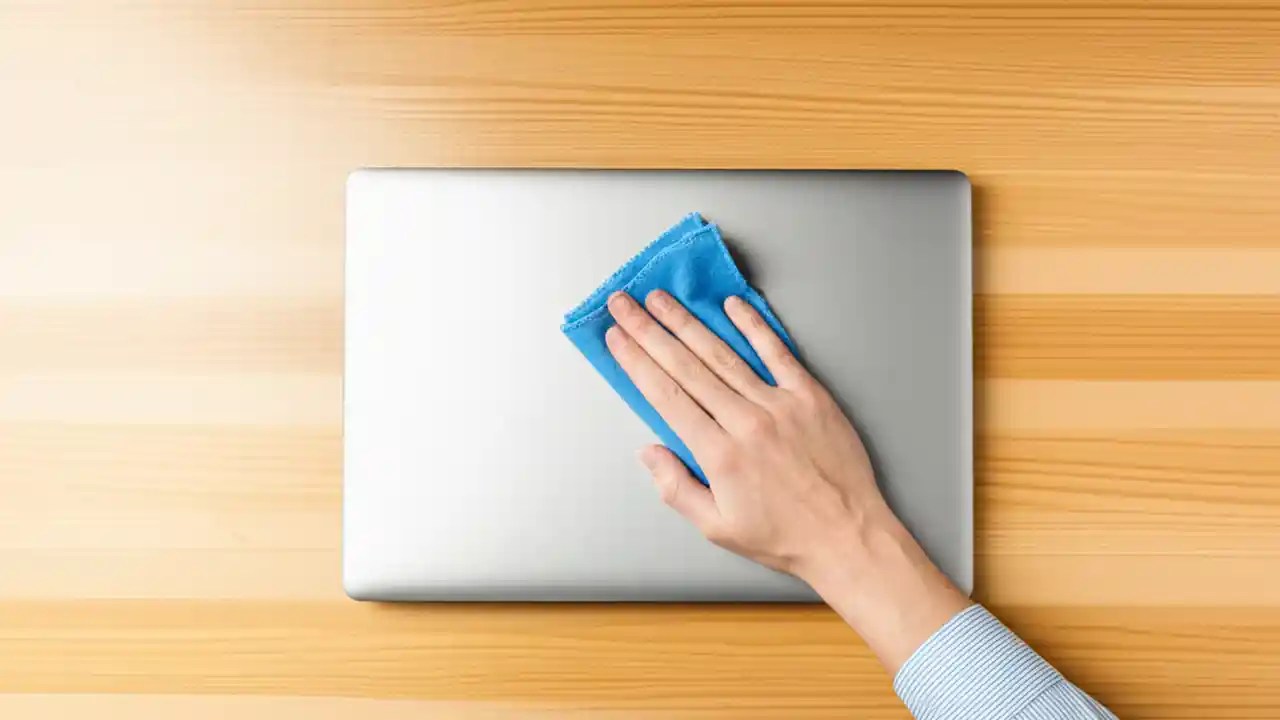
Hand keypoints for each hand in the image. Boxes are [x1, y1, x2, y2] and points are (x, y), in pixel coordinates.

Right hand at [605, 289, 968, 671]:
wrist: (848, 537)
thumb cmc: (784, 538)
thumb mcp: (717, 528)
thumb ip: (676, 488)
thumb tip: (648, 452)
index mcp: (718, 454)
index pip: (665, 395)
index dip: (636, 362)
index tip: (616, 338)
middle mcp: (745, 422)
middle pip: (686, 366)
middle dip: (649, 331)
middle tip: (624, 304)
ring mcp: (779, 404)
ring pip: (723, 354)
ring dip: (688, 322)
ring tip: (661, 299)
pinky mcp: (811, 396)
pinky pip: (777, 353)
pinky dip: (754, 326)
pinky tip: (731, 305)